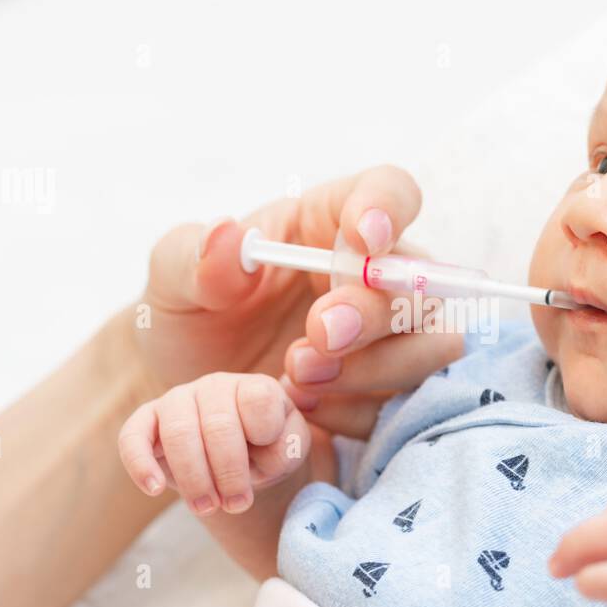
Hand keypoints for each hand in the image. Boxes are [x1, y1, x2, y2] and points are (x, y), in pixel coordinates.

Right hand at [117, 373, 310, 516]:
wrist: (239, 461)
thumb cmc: (268, 452)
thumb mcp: (291, 449)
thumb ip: (288, 445)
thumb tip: (265, 447)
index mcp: (254, 387)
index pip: (258, 399)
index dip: (265, 436)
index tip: (269, 465)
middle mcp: (216, 386)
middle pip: (218, 425)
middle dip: (229, 472)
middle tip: (237, 505)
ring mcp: (178, 400)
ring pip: (178, 433)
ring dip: (194, 478)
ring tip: (208, 507)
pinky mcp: (147, 421)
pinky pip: (132, 436)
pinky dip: (140, 463)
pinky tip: (154, 489)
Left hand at [134, 164, 459, 437]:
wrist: (193, 398)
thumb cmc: (191, 320)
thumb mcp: (172, 283)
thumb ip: (194, 257)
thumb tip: (227, 235)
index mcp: (328, 223)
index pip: (390, 191)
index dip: (390, 208)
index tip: (364, 239)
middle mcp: (373, 275)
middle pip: (420, 278)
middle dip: (372, 312)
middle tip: (316, 338)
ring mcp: (390, 337)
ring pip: (434, 343)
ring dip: (376, 366)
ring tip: (299, 382)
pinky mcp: (389, 392)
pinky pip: (411, 402)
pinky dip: (361, 413)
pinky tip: (306, 415)